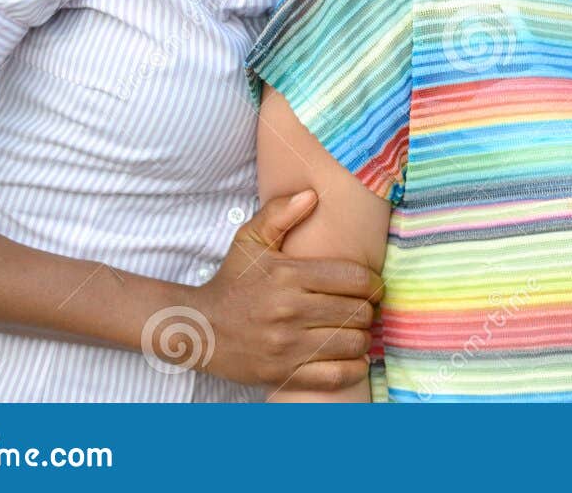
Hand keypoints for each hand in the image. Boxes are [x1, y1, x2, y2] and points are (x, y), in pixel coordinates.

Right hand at [184, 190, 378, 389]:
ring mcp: (286, 345)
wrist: (198, 328)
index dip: (372, 283)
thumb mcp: (249, 240)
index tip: (371, 286)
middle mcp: (289, 311)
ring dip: (364, 338)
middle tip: (366, 308)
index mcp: (288, 275)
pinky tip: (354, 358)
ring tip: (359, 331)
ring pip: (351, 343)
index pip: (353, 278)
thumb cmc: (232, 281)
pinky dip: (354, 368)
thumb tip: (311, 194)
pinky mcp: (283, 373)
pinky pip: (334, 375)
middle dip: (369, 310)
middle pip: (357, 311)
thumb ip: (279, 213)